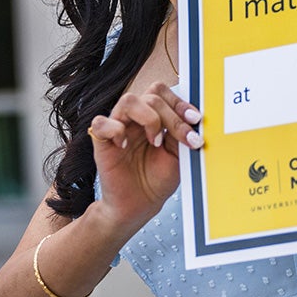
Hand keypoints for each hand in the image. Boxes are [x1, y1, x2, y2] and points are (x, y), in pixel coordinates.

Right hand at [87, 82, 203, 228]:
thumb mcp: (179, 154)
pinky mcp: (101, 142)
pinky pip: (101, 123)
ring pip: (128, 101)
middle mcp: (136, 118)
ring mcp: (118, 128)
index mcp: (155, 117)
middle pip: (151, 96)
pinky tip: (125, 146)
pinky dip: (116, 130)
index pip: (163, 93)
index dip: (180, 102)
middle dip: (173, 116)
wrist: (141, 204)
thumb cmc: (158, 178)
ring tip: (155, 141)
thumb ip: (183, 133)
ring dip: (149, 119)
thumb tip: (194, 119)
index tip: (196, 120)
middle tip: (184, 138)